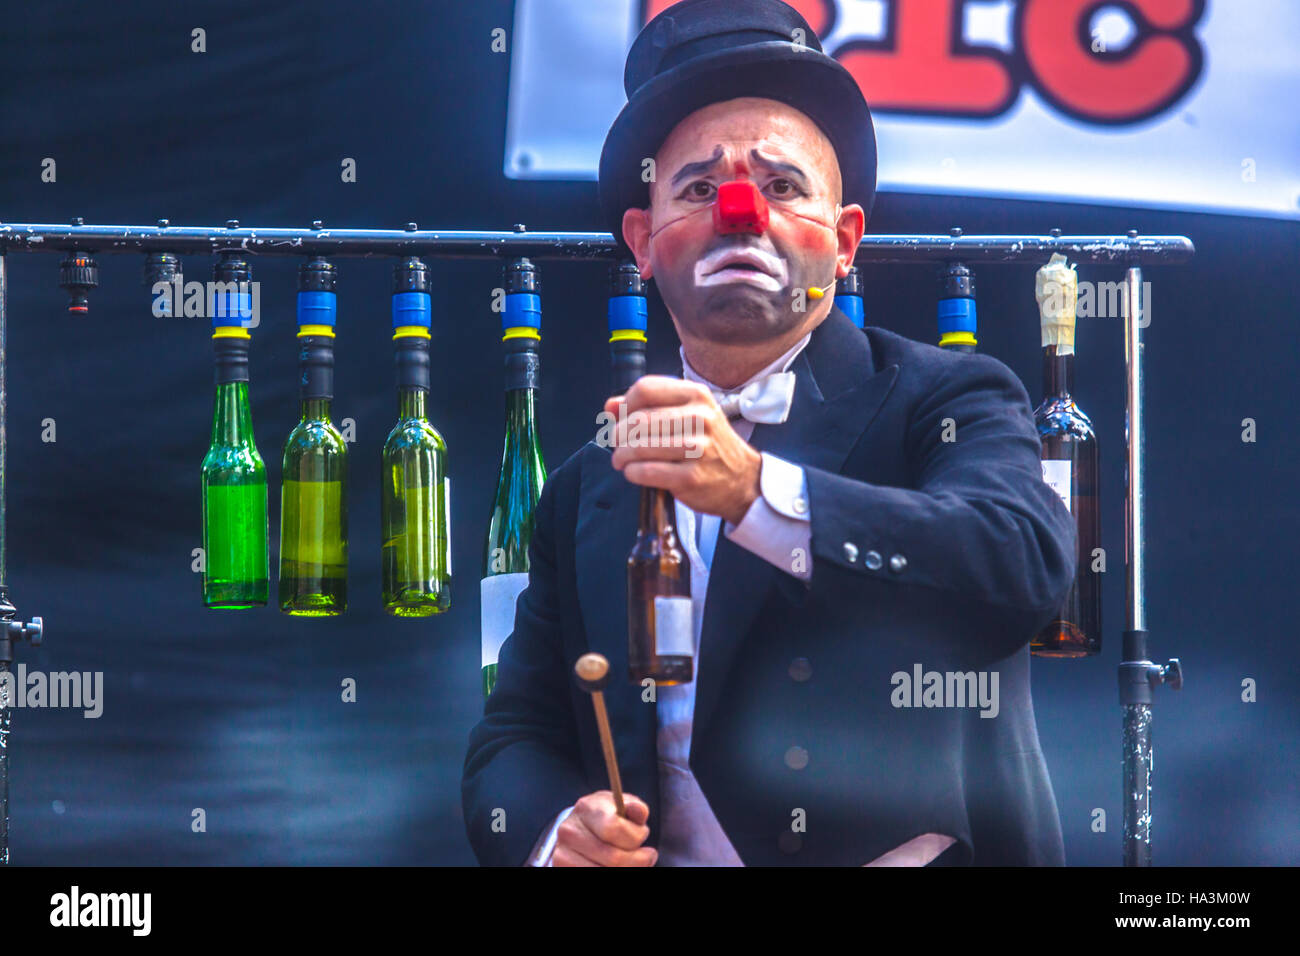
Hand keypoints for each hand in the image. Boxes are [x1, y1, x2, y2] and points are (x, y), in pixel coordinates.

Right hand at [553, 790, 657, 866]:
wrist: (580, 828)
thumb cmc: (607, 816)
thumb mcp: (622, 806)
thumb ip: (634, 808)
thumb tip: (639, 811)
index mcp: (586, 808)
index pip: (613, 828)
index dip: (634, 837)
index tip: (643, 837)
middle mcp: (570, 830)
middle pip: (612, 858)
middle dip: (636, 860)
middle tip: (647, 857)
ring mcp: (563, 852)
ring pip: (605, 872)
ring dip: (626, 869)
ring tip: (632, 862)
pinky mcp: (561, 867)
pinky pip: (594, 876)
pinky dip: (611, 874)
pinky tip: (617, 867)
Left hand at [603, 375, 761, 524]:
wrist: (742, 479)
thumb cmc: (709, 444)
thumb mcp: (688, 414)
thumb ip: (648, 406)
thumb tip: (610, 406)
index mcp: (697, 395)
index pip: (645, 389)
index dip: (625, 405)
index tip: (621, 419)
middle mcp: (700, 418)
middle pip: (638, 420)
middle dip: (619, 434)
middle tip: (618, 444)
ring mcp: (698, 448)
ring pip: (638, 446)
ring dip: (621, 456)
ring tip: (622, 460)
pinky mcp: (691, 477)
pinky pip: (646, 471)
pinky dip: (632, 473)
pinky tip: (635, 472)